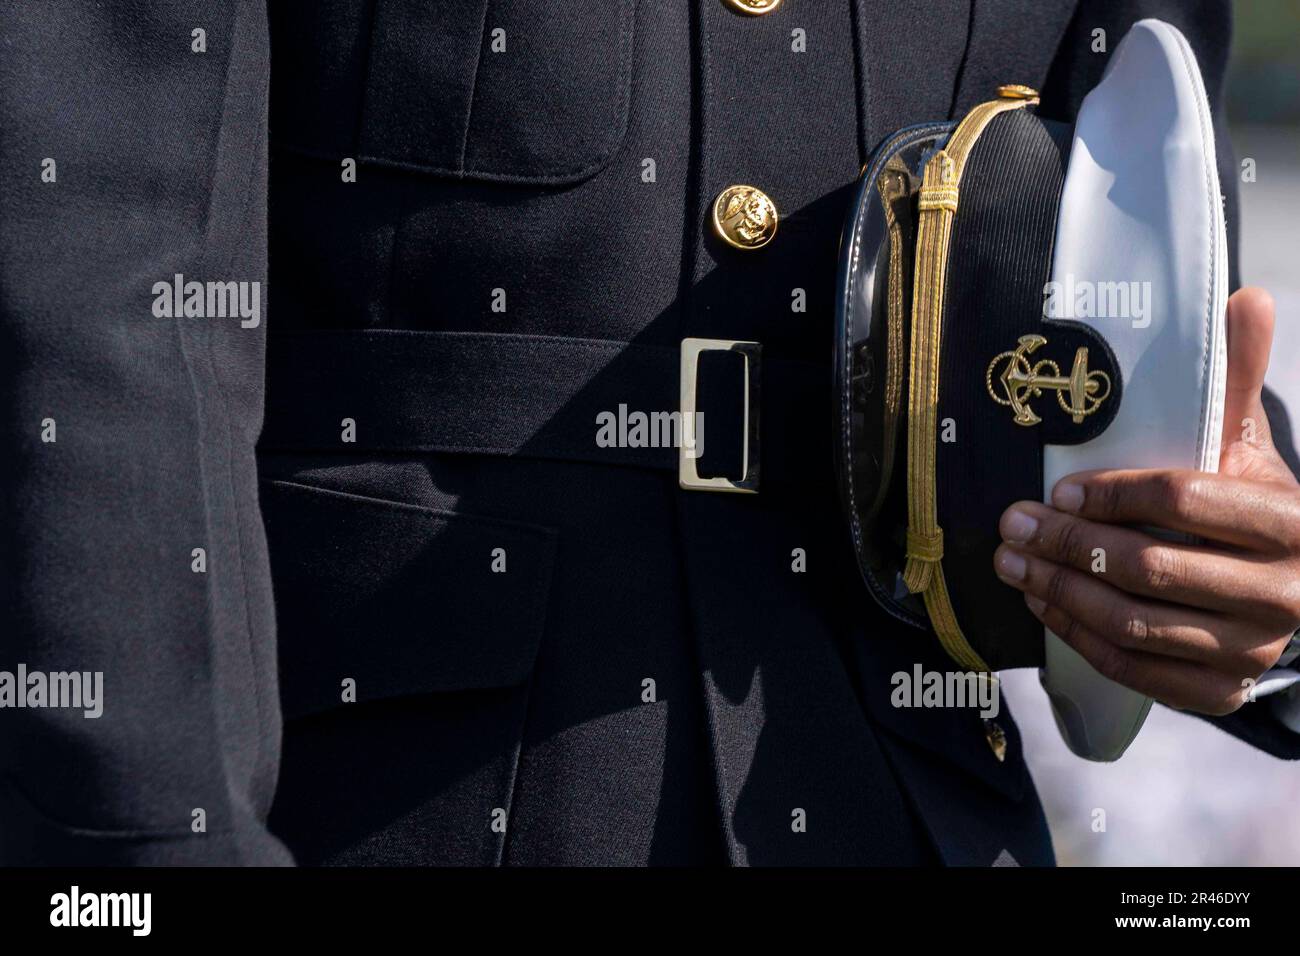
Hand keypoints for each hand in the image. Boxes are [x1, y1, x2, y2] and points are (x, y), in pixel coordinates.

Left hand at [993, 287, 1299, 715]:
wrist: (1284, 582)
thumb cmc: (1245, 503)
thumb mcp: (1243, 443)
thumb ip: (1233, 377)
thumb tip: (1246, 296)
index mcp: (1288, 521)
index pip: (1182, 499)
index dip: (1111, 493)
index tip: (1059, 488)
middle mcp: (1281, 592)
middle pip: (1148, 566)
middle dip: (1065, 544)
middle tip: (1012, 525)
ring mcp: (1252, 648)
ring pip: (1133, 622)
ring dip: (1059, 592)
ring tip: (1012, 564)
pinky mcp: (1221, 689)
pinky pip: (1135, 668)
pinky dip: (1079, 638)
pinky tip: (1043, 607)